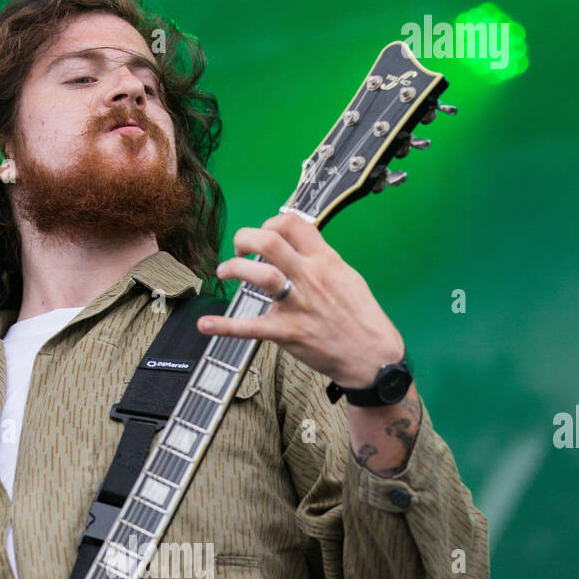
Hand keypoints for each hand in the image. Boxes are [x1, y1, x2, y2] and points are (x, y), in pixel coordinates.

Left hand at [197, 212, 404, 387]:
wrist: (372, 355)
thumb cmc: (360, 318)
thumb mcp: (347, 277)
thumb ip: (321, 260)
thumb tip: (301, 246)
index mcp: (325, 260)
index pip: (292, 224)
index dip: (270, 222)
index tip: (263, 234)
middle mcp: (310, 277)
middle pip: (270, 241)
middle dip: (245, 238)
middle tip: (238, 248)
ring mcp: (298, 304)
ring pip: (260, 274)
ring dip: (234, 268)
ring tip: (224, 271)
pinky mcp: (289, 332)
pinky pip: (252, 327)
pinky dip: (225, 326)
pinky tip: (206, 325)